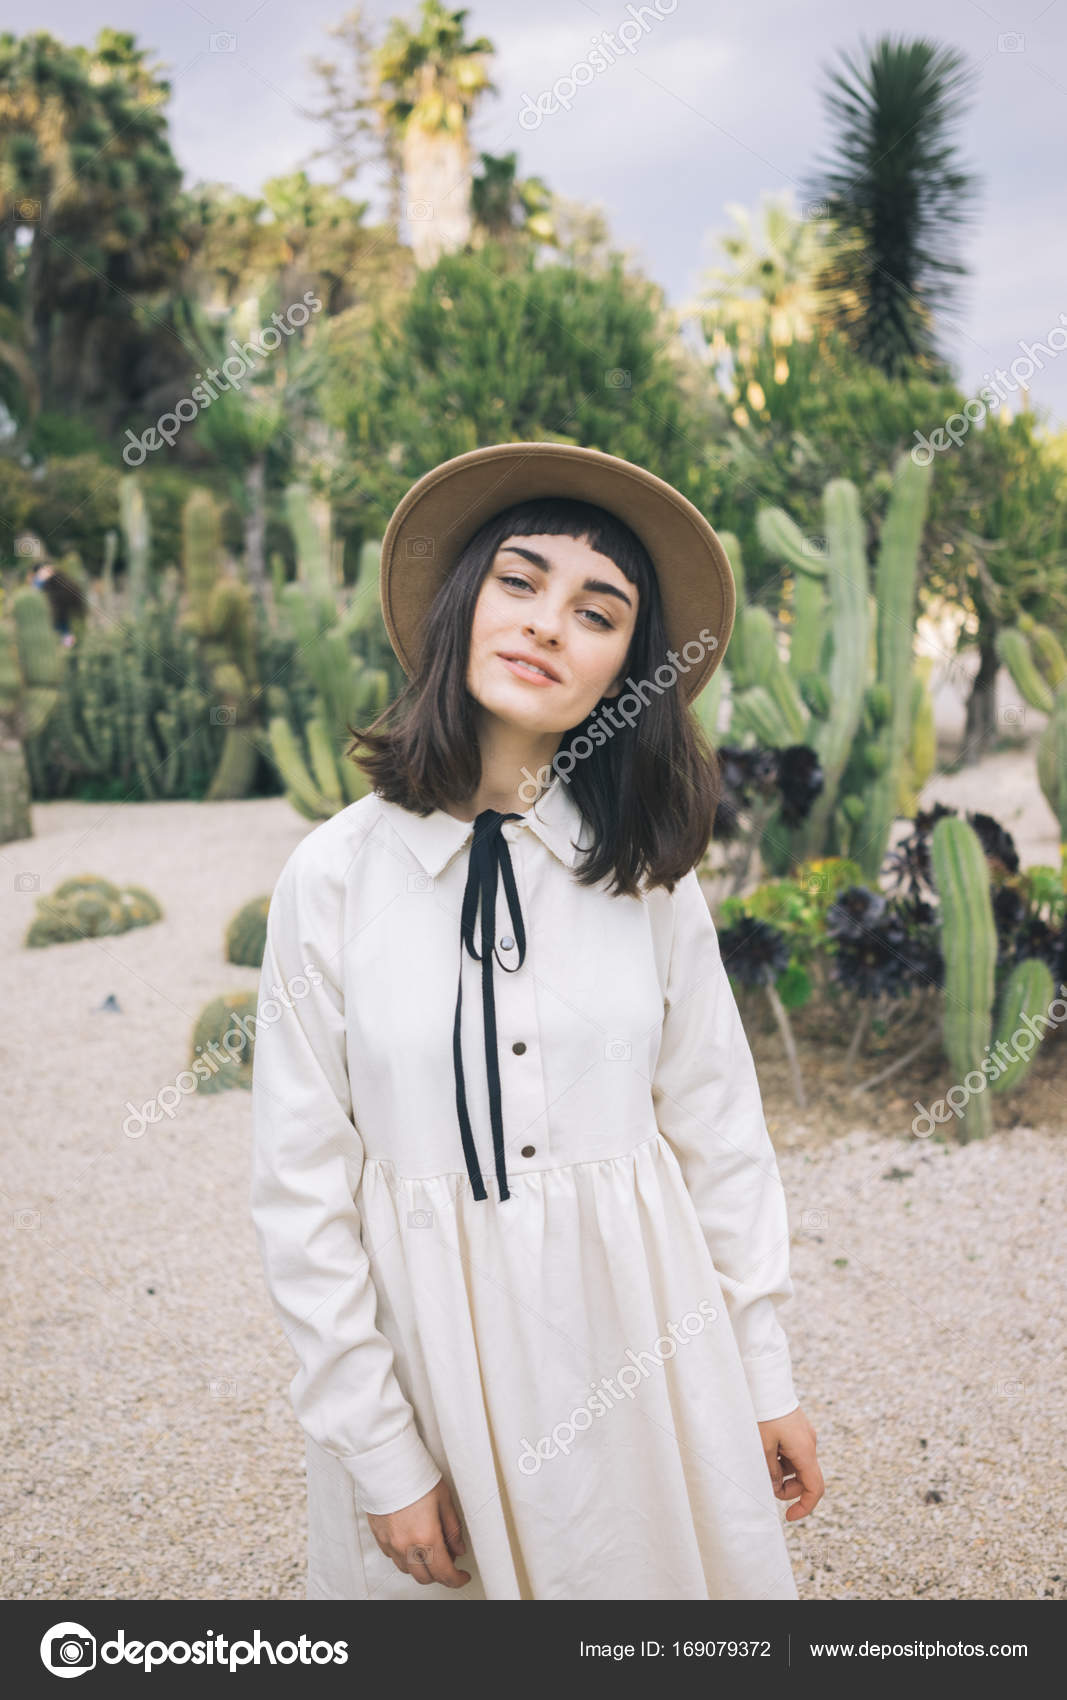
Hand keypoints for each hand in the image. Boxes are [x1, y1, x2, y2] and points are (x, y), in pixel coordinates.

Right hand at [365, 1477, 471, 1587]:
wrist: (387, 1465)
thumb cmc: (415, 1476)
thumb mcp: (444, 1499)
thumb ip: (453, 1528)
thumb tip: (458, 1548)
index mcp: (426, 1537)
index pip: (444, 1573)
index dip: (456, 1579)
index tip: (462, 1576)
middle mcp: (406, 1545)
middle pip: (425, 1577)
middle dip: (439, 1575)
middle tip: (448, 1562)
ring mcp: (390, 1543)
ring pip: (407, 1570)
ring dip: (420, 1567)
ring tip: (429, 1550)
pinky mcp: (379, 1537)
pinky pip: (393, 1557)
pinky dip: (404, 1556)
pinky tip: (411, 1542)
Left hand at [757, 1405, 822, 1520]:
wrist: (767, 1384)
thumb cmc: (764, 1415)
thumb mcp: (763, 1446)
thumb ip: (771, 1471)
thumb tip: (775, 1487)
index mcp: (805, 1451)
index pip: (814, 1488)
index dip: (805, 1506)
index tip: (789, 1516)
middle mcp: (810, 1444)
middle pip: (806, 1478)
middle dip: (788, 1488)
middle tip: (768, 1485)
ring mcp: (806, 1436)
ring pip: (798, 1466)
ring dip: (783, 1471)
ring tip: (763, 1459)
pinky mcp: (799, 1429)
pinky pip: (795, 1452)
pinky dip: (783, 1458)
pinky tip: (768, 1448)